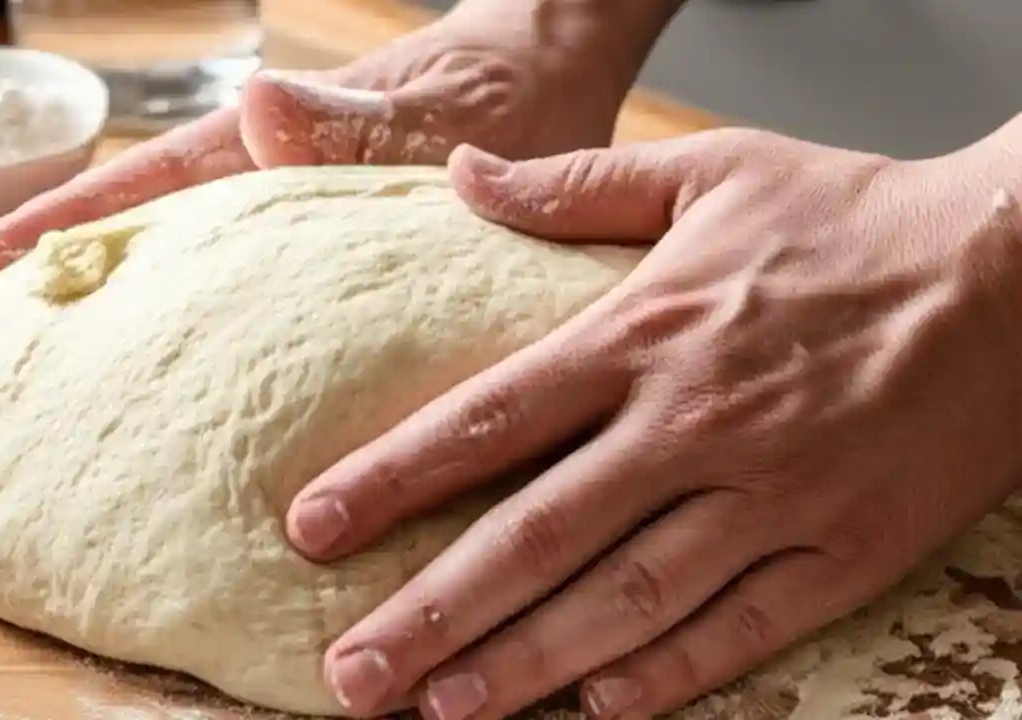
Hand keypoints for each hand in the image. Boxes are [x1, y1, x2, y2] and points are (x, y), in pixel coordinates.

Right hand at [0, 0, 655, 381]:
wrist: (545, 90)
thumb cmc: (493, 92)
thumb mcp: (432, 107)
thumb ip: (349, 121)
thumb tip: (256, 109)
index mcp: (272, 156)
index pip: (150, 189)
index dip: (67, 228)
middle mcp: (265, 196)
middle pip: (137, 246)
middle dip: (51, 299)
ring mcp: (293, 241)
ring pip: (182, 286)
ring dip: (110, 335)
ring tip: (35, 396)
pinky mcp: (335, 277)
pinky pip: (252, 315)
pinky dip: (197, 350)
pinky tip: (170, 403)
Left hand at [285, 122, 1021, 718]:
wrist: (1016, 266)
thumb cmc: (851, 216)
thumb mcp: (708, 172)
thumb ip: (575, 184)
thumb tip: (466, 175)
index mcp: (647, 331)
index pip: (490, 417)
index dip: (392, 478)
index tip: (313, 530)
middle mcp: (696, 422)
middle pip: (537, 532)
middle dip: (433, 610)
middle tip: (349, 675)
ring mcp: (774, 494)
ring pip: (628, 598)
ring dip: (527, 662)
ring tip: (442, 708)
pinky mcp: (848, 547)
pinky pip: (746, 628)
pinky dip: (670, 675)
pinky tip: (598, 709)